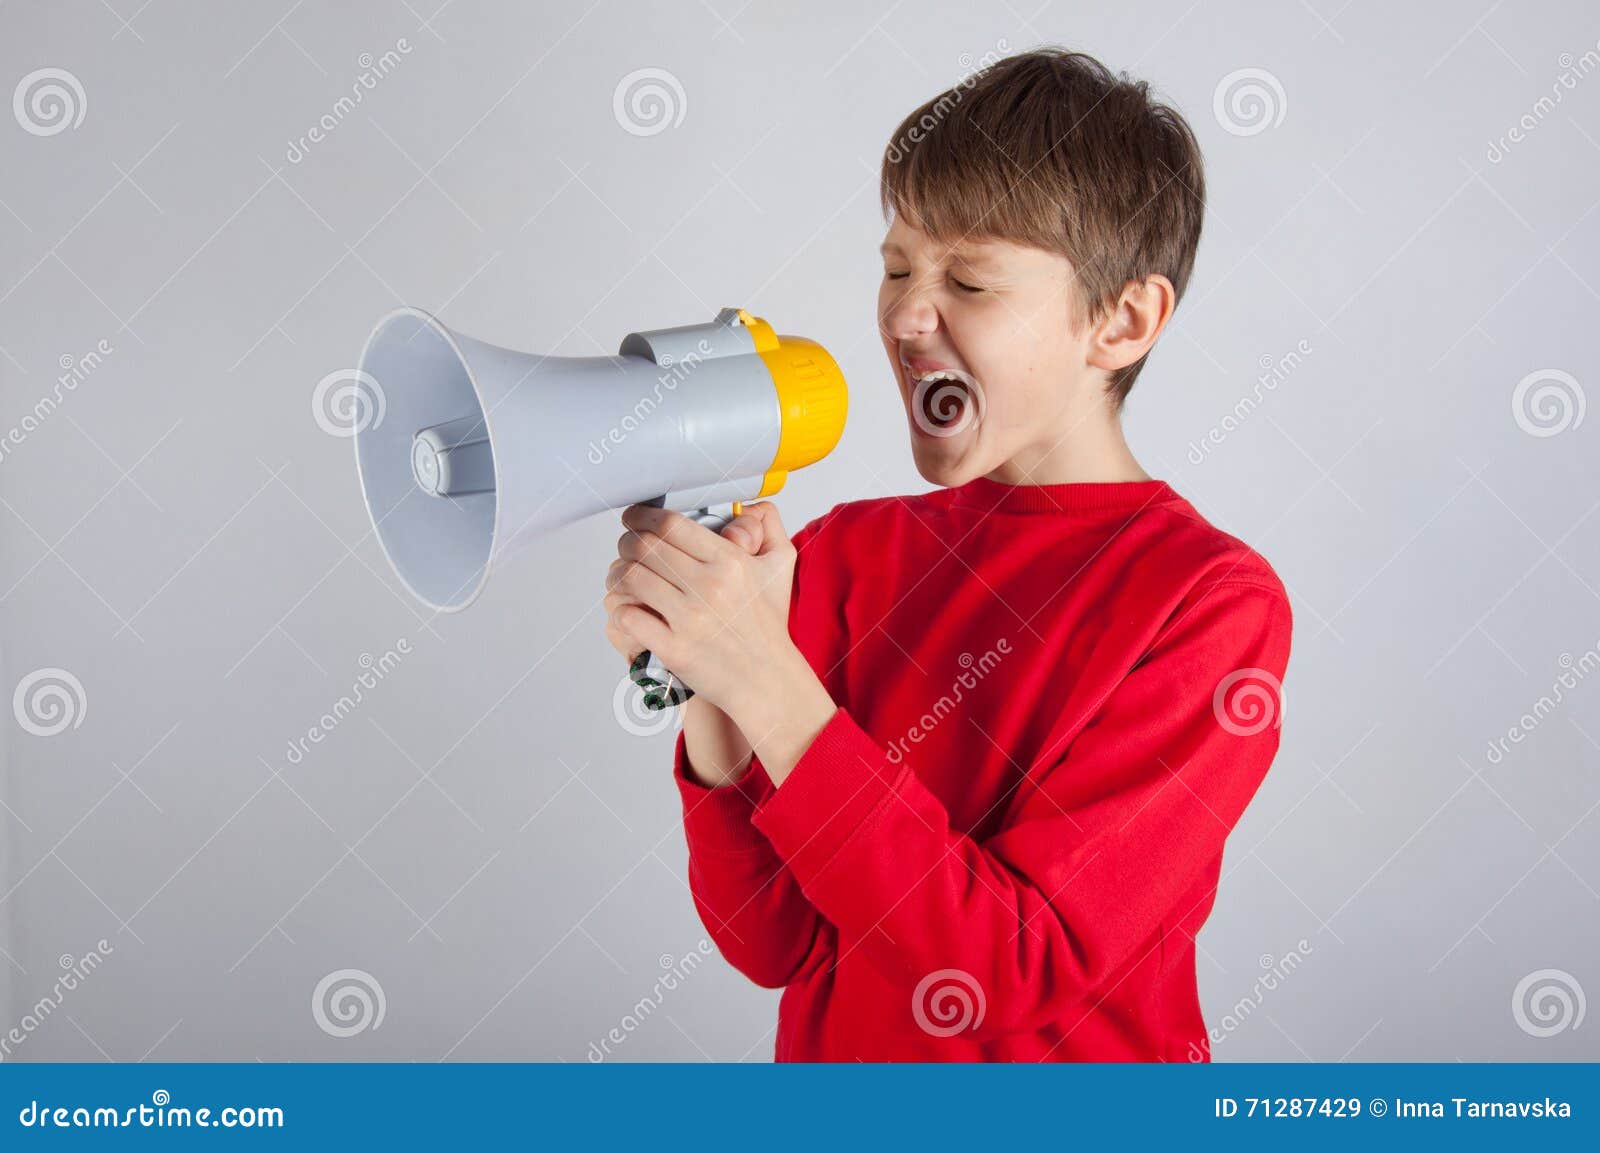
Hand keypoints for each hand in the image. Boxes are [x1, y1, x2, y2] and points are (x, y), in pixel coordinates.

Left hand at [602, 506, 762, 666]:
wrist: (767, 680)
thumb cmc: (768, 624)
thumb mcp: (781, 565)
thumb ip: (767, 525)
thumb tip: (747, 504)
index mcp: (730, 561)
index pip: (671, 525)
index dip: (642, 516)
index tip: (633, 518)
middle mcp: (709, 586)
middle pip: (644, 547)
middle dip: (626, 543)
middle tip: (625, 547)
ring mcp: (689, 619)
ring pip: (630, 578)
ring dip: (617, 574)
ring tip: (620, 576)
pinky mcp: (674, 648)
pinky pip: (628, 616)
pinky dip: (620, 609)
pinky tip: (627, 608)